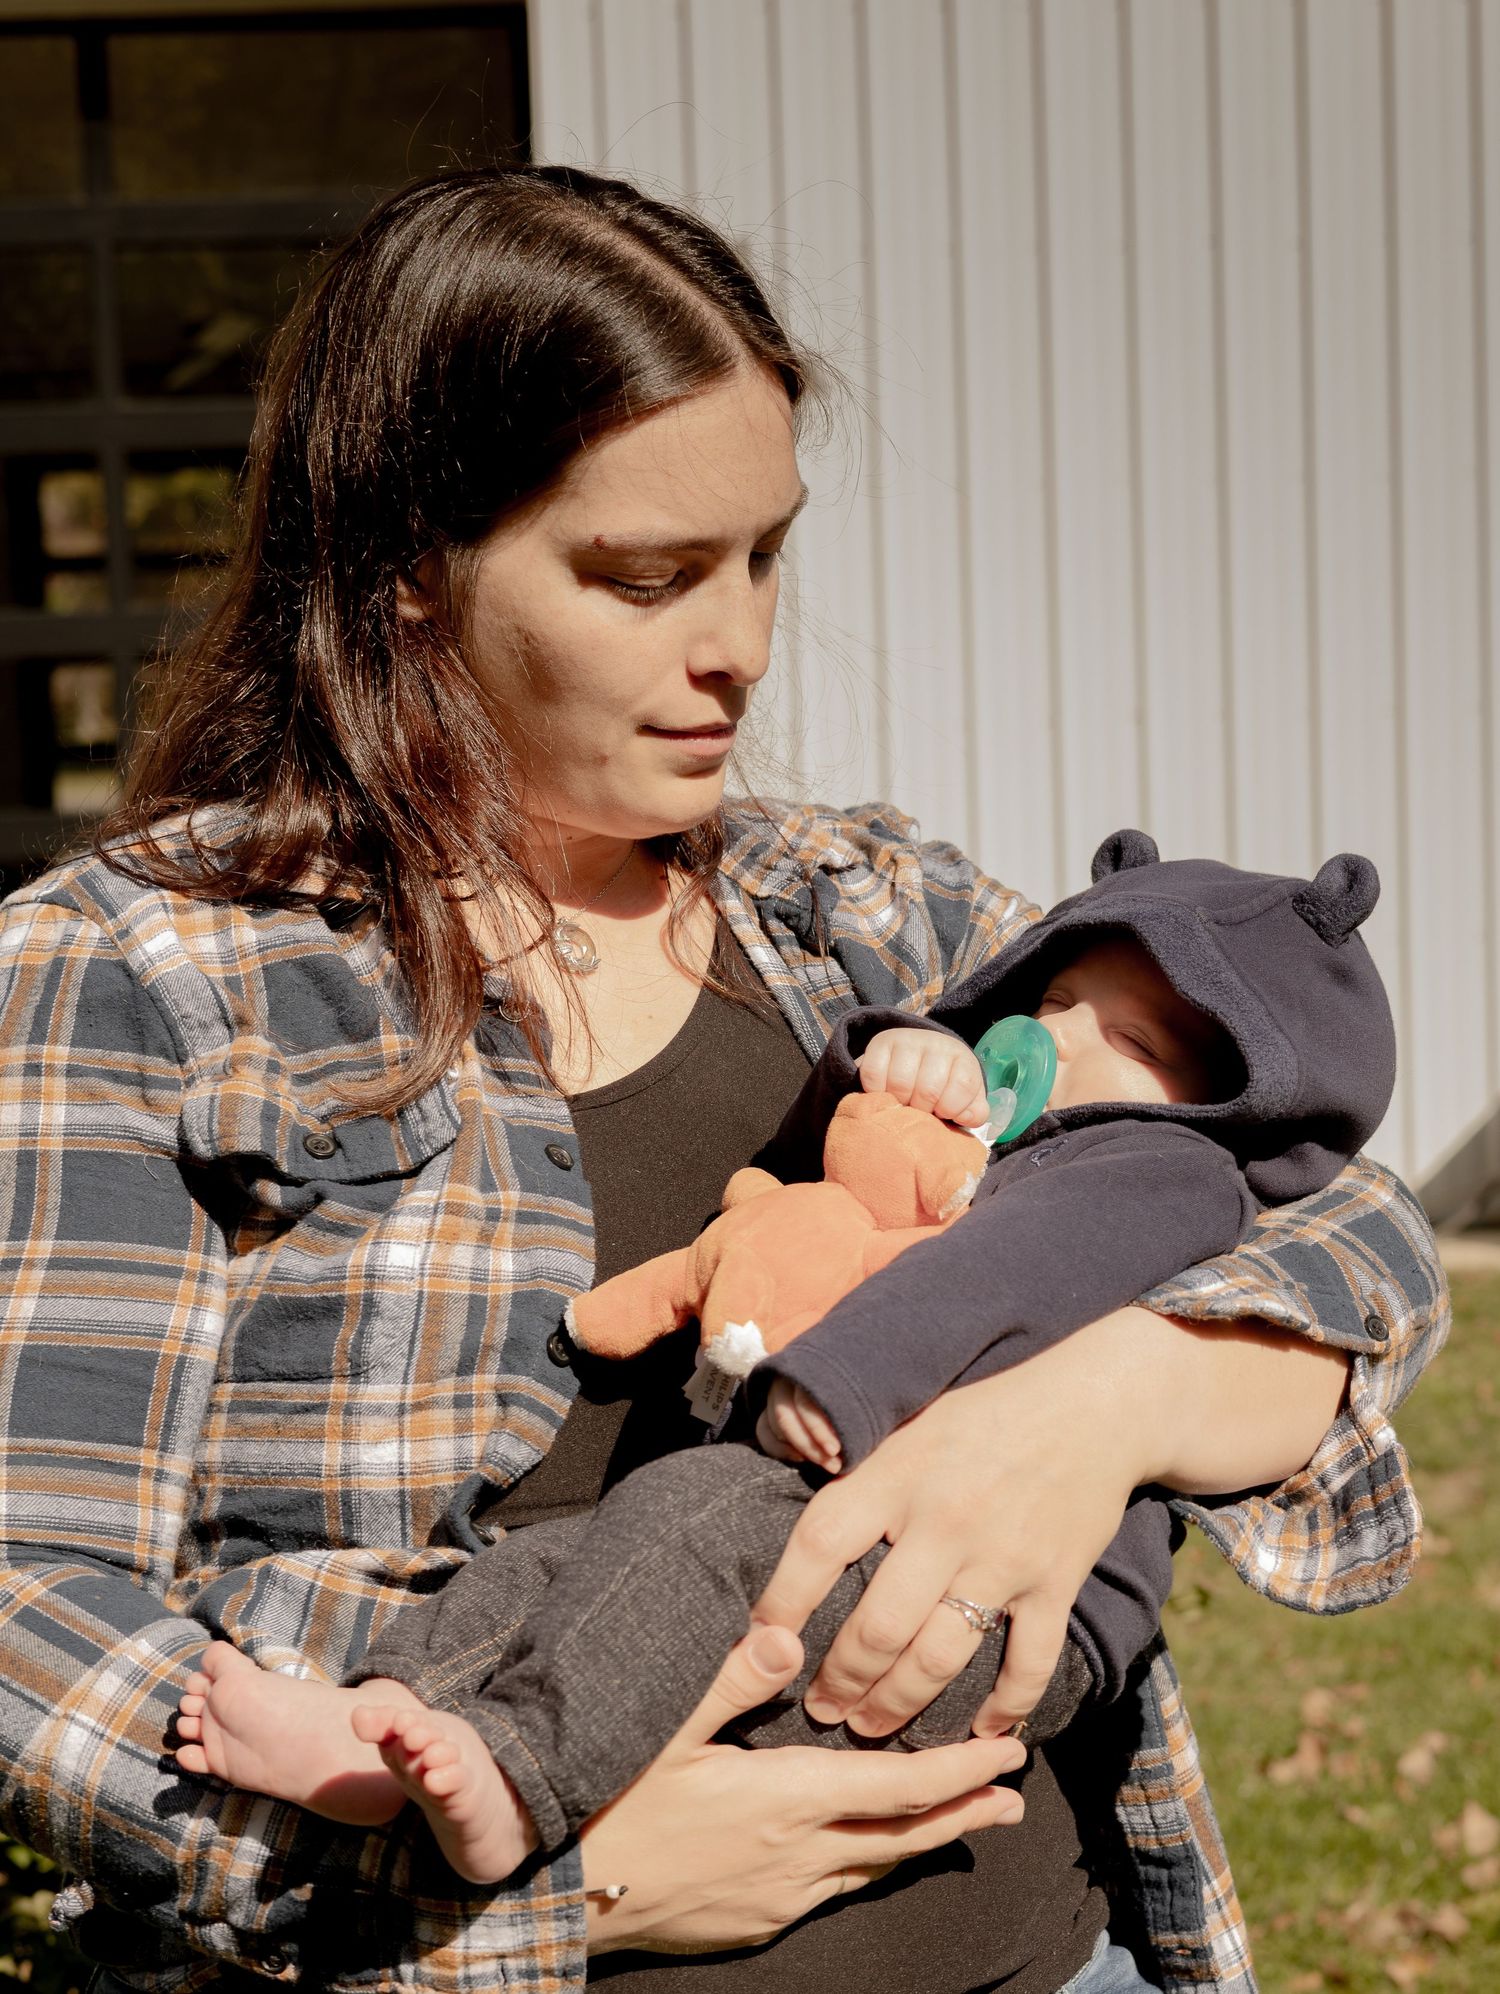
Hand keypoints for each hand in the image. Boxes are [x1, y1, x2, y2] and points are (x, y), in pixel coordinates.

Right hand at [580, 1623, 1025, 1955]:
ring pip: (873, 1869)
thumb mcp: (666, 1731)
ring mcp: (780, 1898)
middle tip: (1012, 1798)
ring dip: (923, 1842)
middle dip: (963, 1813)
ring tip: (964, 1826)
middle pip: (904, 1837)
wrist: (560, 1898)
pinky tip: (868, 1854)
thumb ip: (732, 1679)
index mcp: (787, 1802)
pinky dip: (870, 1864)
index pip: (898, 1788)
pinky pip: (833, 1891)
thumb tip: (785, 1637)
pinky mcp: (757, 1921)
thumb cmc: (612, 1806)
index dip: (960, 1773)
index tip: (1010, 1756)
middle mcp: (799, 1858)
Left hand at [752, 1318, 1154, 1739]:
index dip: (781, 1599)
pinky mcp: (1056, 1583)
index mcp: (899, 1474)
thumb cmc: (985, 1417)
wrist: (1094, 1406)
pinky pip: (1027, 1665)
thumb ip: (861, 1476)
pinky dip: (1003, 1709)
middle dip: (841, 1681)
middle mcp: (946, 1519)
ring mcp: (1004, 1557)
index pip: (820, 1543)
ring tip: (872, 1727)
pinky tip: (979, 1734)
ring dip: (900, 1706)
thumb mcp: (911, 1427)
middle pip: (877, 1626)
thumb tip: (793, 1522)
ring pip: (939, 1658)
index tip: (757, 1638)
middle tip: (821, 1709)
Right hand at [857, 1029, 987, 1128]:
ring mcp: (907, 1040)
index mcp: (962, 1057)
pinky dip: (876, 1092)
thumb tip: (966, 1118)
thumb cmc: (942, 1086)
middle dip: (923, 1109)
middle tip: (919, 1109)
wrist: (915, 1057)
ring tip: (903, 1101)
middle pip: (929, 1090)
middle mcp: (936, 1043)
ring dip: (899, 1102)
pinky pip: (874, 1075)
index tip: (942, 1112)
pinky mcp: (880, 1042)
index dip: (951, 1108)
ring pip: (901, 1084)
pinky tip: (885, 1092)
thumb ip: (973, 1113)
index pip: (963, 1086)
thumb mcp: (965, 1099)